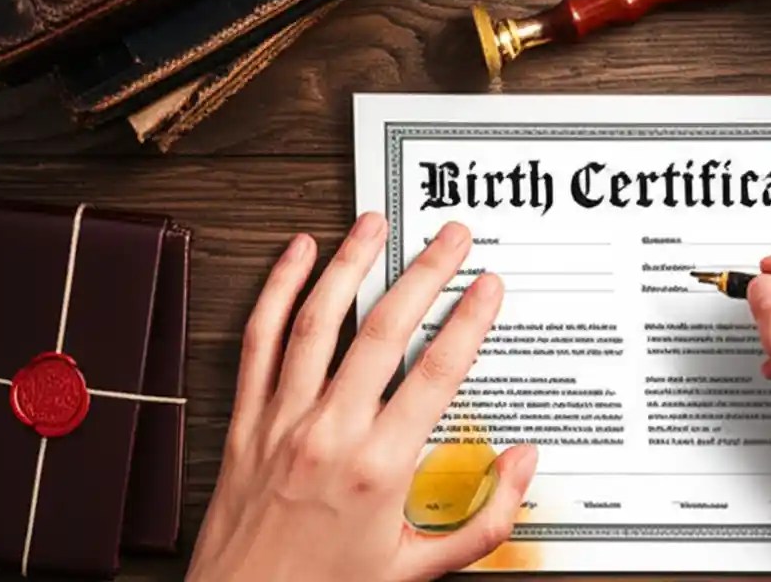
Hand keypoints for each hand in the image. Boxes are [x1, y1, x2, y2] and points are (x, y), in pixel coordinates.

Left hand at [187, 214, 536, 581]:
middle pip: (386, 331)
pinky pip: (258, 341)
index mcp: (380, 469)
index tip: (488, 286)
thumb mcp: (420, 569)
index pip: (439, 372)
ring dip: (350, 263)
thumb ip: (484, 519)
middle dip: (426, 273)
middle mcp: (331, 434)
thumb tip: (524, 465)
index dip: (471, 320)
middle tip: (451, 237)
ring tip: (375, 223)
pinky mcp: (246, 420)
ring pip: (319, 321)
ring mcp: (283, 420)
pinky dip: (277, 290)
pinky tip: (296, 255)